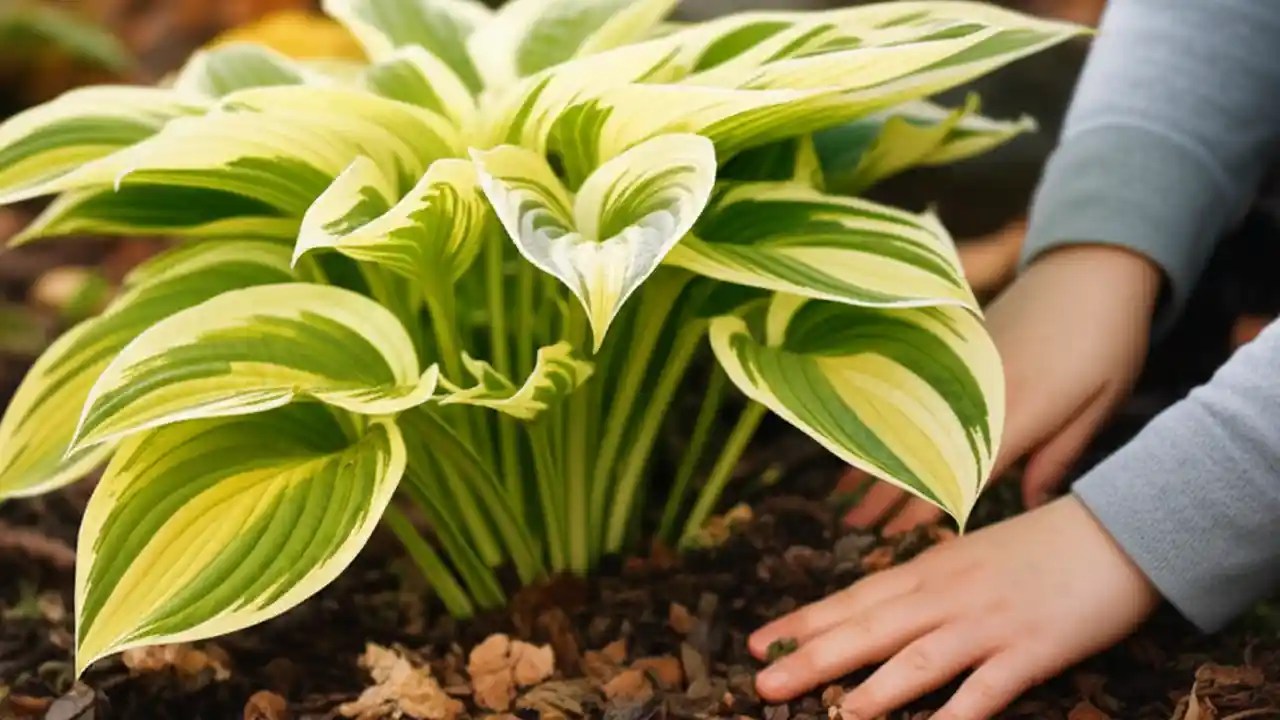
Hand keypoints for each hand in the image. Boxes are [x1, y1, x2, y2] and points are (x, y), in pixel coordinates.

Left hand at [751, 497, 1160, 717]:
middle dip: (813, 657)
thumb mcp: (972, 555)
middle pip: (870, 628)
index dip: (806, 622)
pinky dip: (955, 714)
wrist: (1118, 530)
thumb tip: (886, 603)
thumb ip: (929, 580)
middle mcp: (948, 594)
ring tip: (830, 712)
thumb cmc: (1043, 545)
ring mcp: (987, 623)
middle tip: (763, 681)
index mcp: (931, 569)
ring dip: (871, 690)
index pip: (855, 597)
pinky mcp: (1031, 650)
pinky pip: (986, 690)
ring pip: (917, 660)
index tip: (759, 642)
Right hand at [841, 245, 1162, 533]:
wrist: (1092, 266)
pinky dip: (884, 422)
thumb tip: (1029, 505)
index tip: (895, 539)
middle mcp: (979, 391)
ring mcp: (961, 368)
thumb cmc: (1109, 338)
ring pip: (907, 423)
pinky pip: (911, 395)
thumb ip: (1058, 455)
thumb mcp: (1100, 403)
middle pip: (923, 452)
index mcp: (1020, 410)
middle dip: (887, 495)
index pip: (963, 473)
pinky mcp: (955, 351)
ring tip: (845, 497)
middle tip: (855, 531)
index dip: (926, 509)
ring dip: (875, 462)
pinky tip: (865, 442)